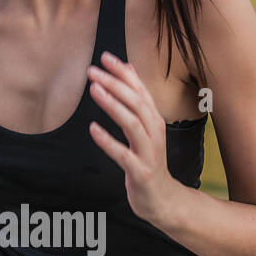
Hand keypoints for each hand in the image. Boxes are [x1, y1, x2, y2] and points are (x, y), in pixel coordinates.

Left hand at [86, 51, 181, 226]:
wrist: (162, 199)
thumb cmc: (148, 160)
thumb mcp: (145, 128)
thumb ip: (137, 100)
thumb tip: (127, 68)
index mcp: (154, 120)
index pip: (140, 90)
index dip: (123, 73)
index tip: (104, 57)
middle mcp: (154, 133)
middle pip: (137, 103)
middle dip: (115, 84)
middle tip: (92, 71)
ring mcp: (149, 153)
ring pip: (132, 124)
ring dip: (113, 105)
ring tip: (94, 90)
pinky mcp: (141, 172)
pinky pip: (123, 154)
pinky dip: (108, 141)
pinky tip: (92, 129)